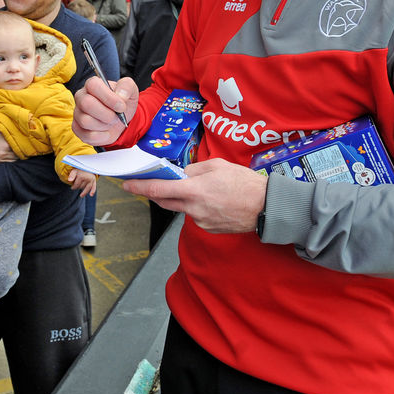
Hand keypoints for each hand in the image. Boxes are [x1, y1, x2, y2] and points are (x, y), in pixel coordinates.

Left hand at [69, 169, 96, 197]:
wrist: (87, 167)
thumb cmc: (79, 170)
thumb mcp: (74, 171)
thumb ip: (71, 175)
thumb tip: (69, 180)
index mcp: (81, 176)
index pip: (76, 185)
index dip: (73, 187)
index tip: (72, 187)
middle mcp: (87, 178)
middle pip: (81, 187)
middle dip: (78, 188)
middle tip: (76, 188)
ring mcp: (91, 180)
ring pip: (87, 188)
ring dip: (84, 192)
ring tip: (81, 196)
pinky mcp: (94, 181)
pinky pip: (94, 187)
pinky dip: (93, 191)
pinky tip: (91, 195)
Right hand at [73, 76, 138, 144]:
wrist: (120, 119)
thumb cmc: (121, 103)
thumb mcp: (130, 90)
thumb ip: (127, 87)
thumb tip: (121, 95)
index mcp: (92, 84)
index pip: (93, 85)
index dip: (109, 97)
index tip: (121, 107)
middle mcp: (81, 97)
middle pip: (87, 104)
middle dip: (107, 114)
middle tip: (116, 116)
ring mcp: (77, 113)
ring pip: (86, 121)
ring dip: (104, 125)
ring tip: (110, 123)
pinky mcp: (77, 128)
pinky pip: (86, 135)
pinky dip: (101, 136)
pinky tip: (106, 132)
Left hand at [123, 159, 266, 234]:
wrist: (266, 207)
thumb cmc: (244, 183)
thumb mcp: (217, 165)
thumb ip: (194, 169)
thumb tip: (181, 174)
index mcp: (194, 190)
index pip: (158, 190)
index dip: (139, 187)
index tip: (127, 184)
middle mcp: (194, 208)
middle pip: (164, 201)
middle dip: (155, 193)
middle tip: (150, 184)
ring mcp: (201, 221)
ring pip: (181, 208)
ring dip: (180, 199)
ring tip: (196, 189)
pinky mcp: (208, 228)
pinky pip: (195, 215)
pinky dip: (196, 207)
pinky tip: (211, 201)